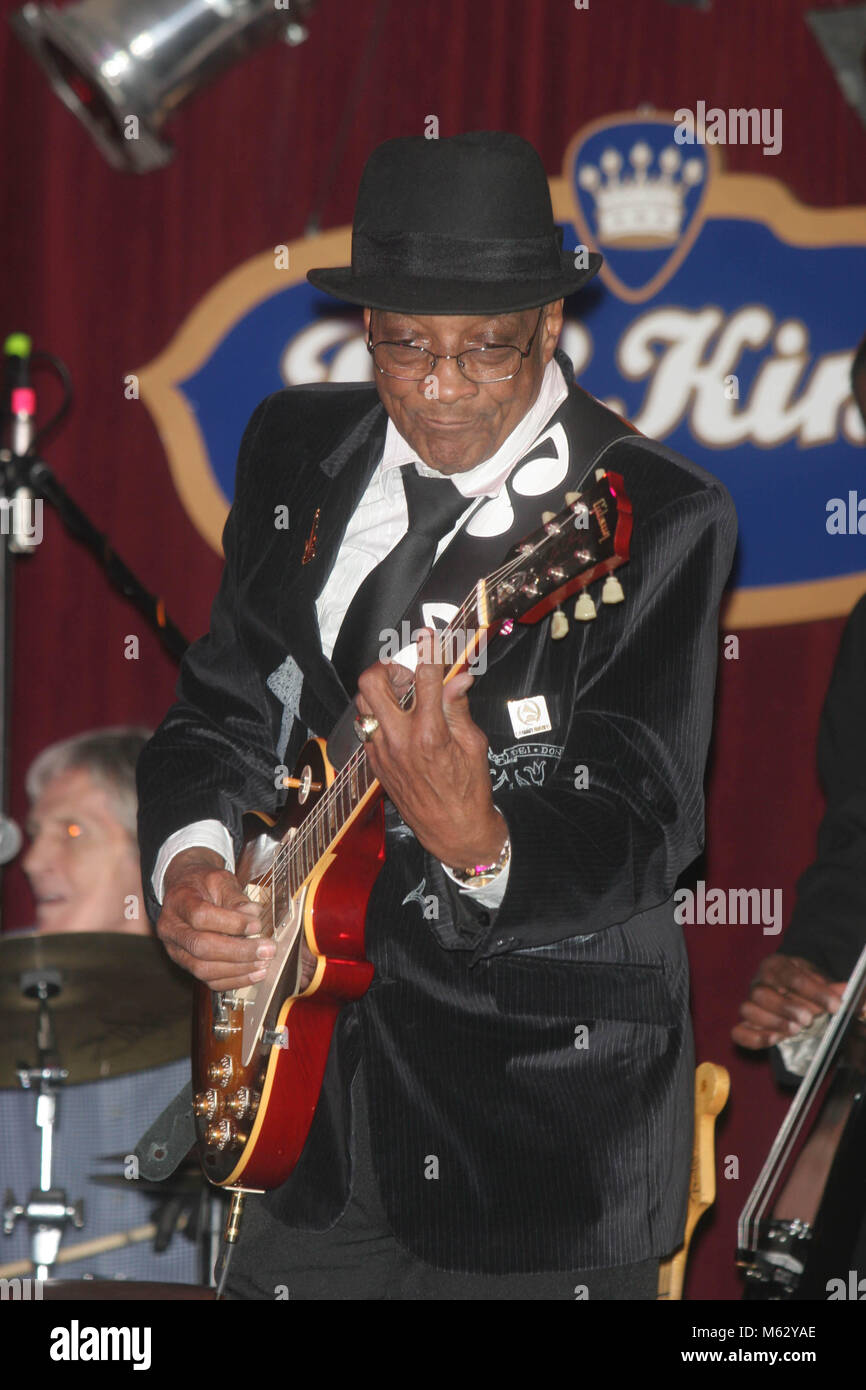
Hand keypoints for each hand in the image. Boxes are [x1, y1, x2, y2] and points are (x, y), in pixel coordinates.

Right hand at [158, 848, 271, 990]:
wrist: (188, 890)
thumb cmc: (205, 884)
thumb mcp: (221, 880)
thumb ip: (236, 897)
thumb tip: (253, 914)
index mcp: (179, 901)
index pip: (201, 916)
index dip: (231, 923)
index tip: (256, 925)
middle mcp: (171, 929)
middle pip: (201, 946)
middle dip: (239, 951)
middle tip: (267, 949)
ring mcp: (176, 950)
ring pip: (203, 969)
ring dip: (238, 969)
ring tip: (264, 963)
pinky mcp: (186, 965)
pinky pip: (207, 980)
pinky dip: (233, 980)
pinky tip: (253, 973)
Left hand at [354, 631, 506, 868]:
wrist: (452, 831)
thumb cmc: (468, 791)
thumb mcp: (474, 745)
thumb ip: (458, 708)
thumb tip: (458, 678)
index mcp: (429, 733)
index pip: (424, 677)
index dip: (428, 649)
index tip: (429, 636)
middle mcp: (399, 740)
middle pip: (373, 683)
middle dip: (388, 666)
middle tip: (407, 671)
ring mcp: (382, 752)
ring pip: (362, 703)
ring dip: (380, 690)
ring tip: (401, 694)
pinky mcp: (374, 763)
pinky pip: (366, 727)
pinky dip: (380, 715)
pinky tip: (399, 720)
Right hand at [731, 954, 845, 1049]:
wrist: (790, 991)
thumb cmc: (803, 985)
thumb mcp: (818, 980)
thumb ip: (830, 988)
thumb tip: (845, 989)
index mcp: (776, 965)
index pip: (792, 976)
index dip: (814, 991)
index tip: (834, 1004)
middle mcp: (758, 981)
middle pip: (763, 993)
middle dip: (786, 1007)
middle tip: (807, 1019)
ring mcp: (749, 1003)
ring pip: (748, 1010)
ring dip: (772, 1021)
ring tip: (794, 1030)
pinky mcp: (745, 1024)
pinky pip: (739, 1032)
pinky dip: (754, 1038)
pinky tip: (774, 1039)